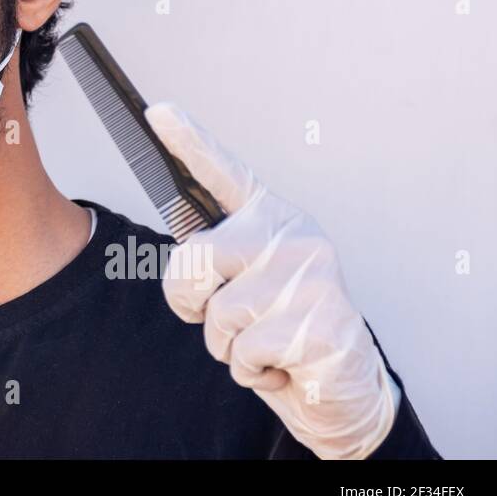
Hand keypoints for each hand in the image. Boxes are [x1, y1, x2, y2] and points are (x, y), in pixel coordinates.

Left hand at [145, 101, 399, 458]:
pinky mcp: (318, 326)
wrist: (339, 385)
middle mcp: (294, 235)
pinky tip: (282, 364)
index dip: (188, 140)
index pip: (223, 172)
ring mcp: (310, 278)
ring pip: (218, 315)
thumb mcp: (244, 281)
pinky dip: (250, 372)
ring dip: (226, 345)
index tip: (157, 110)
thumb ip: (214, 259)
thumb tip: (186, 261)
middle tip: (218, 317)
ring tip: (265, 341)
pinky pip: (242, 353)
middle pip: (195, 257)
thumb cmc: (279, 326)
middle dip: (188, 300)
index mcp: (271, 217)